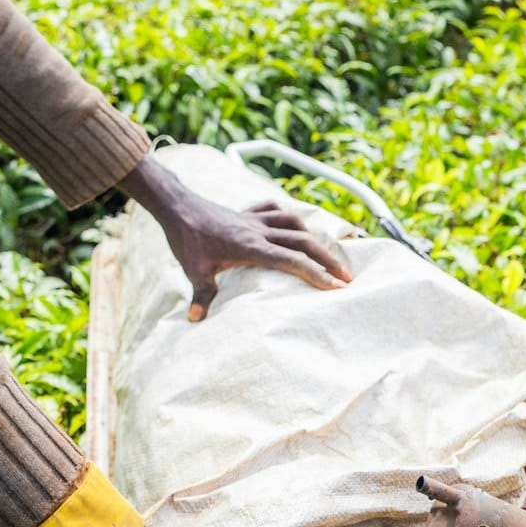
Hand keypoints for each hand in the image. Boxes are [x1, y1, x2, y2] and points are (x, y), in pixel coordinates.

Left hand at [119, 155, 351, 319]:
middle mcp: (259, 231)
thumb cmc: (186, 240)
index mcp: (251, 247)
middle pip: (303, 241)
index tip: (336, 287)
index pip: (292, 261)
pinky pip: (274, 209)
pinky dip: (289, 216)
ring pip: (294, 222)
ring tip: (328, 252)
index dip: (316, 274)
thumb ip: (201, 295)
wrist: (177, 206)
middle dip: (328, 259)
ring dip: (314, 236)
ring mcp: (254, 219)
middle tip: (348, 277)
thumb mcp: (193, 270)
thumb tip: (196, 320)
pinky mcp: (247, 212)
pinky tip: (294, 224)